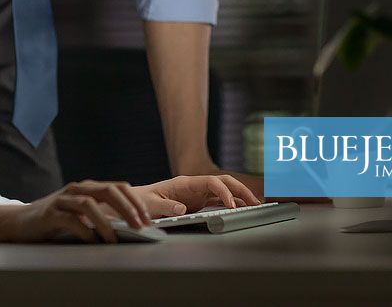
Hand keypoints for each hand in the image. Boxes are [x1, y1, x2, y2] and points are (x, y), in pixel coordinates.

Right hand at [2, 180, 153, 243]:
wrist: (20, 222)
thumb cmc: (55, 220)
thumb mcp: (81, 214)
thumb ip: (101, 215)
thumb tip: (131, 227)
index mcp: (88, 187)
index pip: (119, 187)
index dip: (135, 202)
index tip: (148, 219)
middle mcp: (77, 189)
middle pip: (108, 191)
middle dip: (127, 209)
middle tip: (139, 227)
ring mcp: (62, 199)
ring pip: (89, 204)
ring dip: (105, 222)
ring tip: (114, 239)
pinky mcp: (49, 213)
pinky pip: (71, 220)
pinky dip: (84, 231)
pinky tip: (91, 242)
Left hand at [135, 174, 262, 217]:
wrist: (135, 201)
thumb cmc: (142, 201)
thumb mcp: (151, 205)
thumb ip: (166, 206)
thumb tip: (182, 210)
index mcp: (185, 183)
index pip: (211, 182)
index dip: (224, 192)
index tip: (231, 206)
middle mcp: (194, 186)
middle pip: (223, 182)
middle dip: (241, 190)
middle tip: (255, 203)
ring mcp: (198, 193)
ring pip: (225, 190)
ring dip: (240, 196)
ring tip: (255, 206)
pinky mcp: (199, 202)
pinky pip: (219, 201)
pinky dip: (232, 204)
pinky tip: (241, 210)